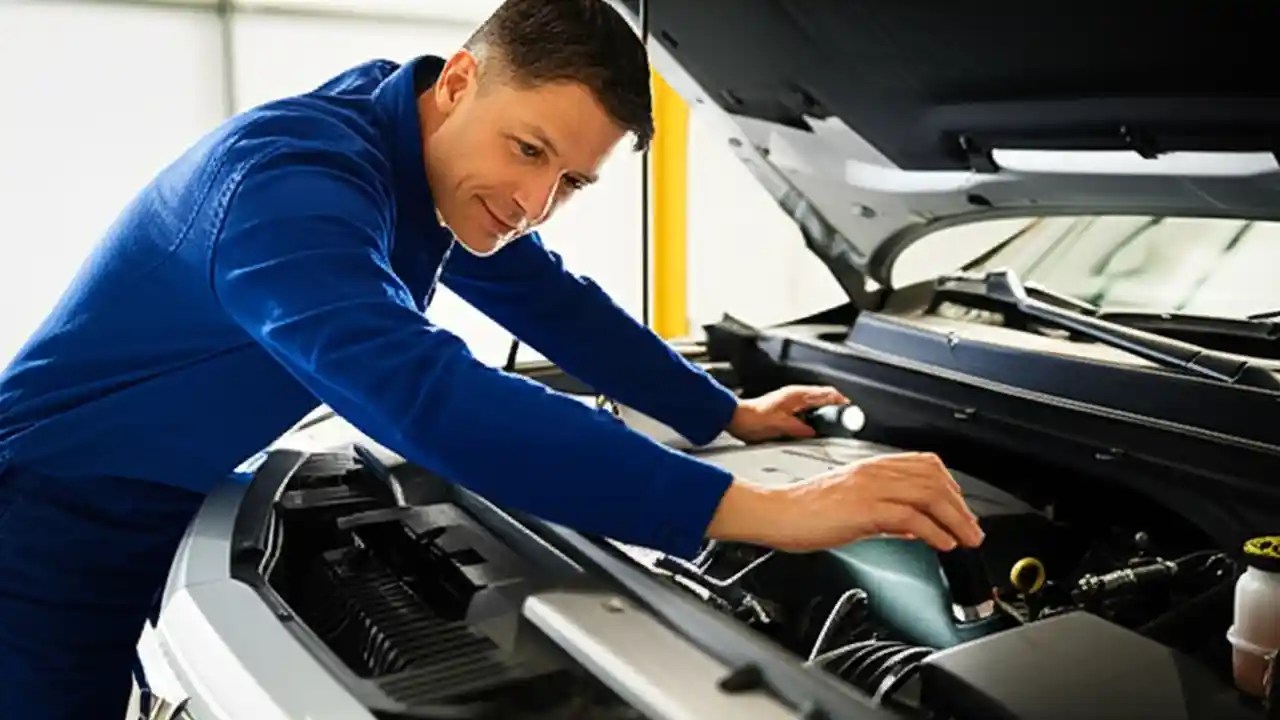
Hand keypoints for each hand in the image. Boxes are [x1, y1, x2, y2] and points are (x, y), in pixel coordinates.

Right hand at [707, 452, 983, 552]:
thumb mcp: (850, 507)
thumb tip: (912, 527)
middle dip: (961, 506)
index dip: (951, 486)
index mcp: (870, 467)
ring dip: (955, 519)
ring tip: (967, 540)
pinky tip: (942, 544)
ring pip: (928, 494)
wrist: (776, 513)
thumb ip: (883, 514)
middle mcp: (873, 472)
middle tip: (974, 530)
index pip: (924, 465)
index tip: (962, 510)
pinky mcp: (863, 508)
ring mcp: (869, 488)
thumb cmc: (804, 512)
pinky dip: (933, 531)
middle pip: (933, 478)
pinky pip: (910, 516)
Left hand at [726, 385, 850, 442]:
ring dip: (826, 412)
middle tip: (847, 418)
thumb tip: (814, 431)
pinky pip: (807, 411)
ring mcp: (791, 401)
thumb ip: (800, 428)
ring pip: (816, 404)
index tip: (851, 409)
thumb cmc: (754, 418)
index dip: (841, 400)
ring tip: (835, 423)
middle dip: (837, 406)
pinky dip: (815, 417)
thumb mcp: (780, 425)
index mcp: (797, 395)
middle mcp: (795, 395)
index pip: (827, 393)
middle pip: (824, 397)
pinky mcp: (786, 409)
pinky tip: (816, 427)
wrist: (737, 419)